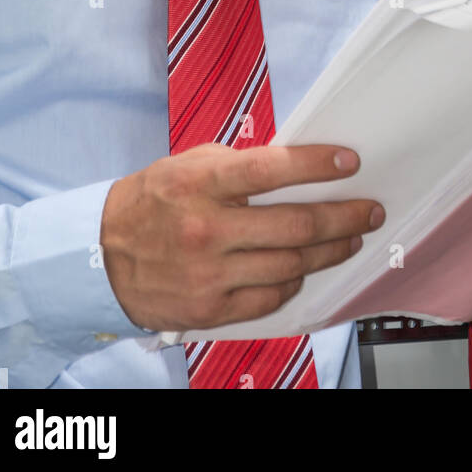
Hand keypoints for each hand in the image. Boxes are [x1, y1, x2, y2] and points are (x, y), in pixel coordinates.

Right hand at [100, 143, 382, 331]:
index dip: (317, 165)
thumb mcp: (190, 165)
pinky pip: (269, 298)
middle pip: (295, 225)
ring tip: (349, 240)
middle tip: (370, 210)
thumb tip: (297, 167)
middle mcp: (207, 228)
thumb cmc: (153, 200)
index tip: (350, 162)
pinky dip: (292, 283)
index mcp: (202, 183)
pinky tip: (304, 270)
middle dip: (343, 217)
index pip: (272, 169)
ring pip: (291, 265)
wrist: (101, 256)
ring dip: (329, 251)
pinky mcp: (210, 309)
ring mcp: (209, 273)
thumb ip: (239, 166)